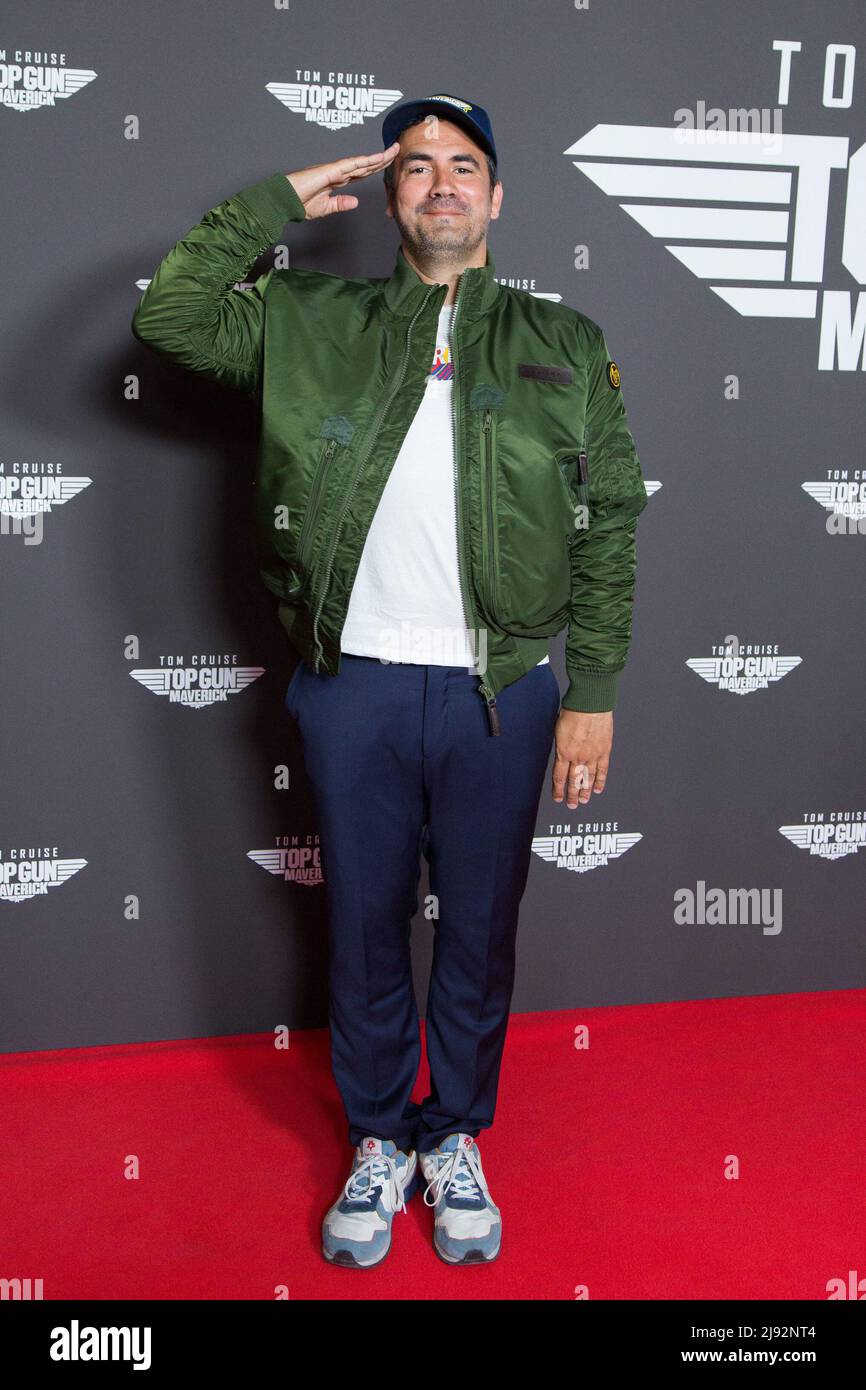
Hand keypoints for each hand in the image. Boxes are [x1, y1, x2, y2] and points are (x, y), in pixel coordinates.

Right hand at [285, 142, 400, 218]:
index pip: (361, 173)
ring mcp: (334, 169)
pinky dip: (364, 161)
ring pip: (361, 162)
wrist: (285, 201)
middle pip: (365, 164)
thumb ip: (340, 204)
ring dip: (378, 156)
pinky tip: (376, 157)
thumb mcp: (325, 207)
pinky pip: (351, 165)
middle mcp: (337, 172)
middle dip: (382, 158)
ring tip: (393, 150)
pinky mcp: (330, 170)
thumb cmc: (299, 204)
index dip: (376, 167)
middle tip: (397, 149)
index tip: (388, 163)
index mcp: (337, 180)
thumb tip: (355, 202)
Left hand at [551, 709, 612, 808]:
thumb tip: (561, 754)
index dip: (558, 790)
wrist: (590, 704)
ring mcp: (592, 755)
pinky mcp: (604, 751)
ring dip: (585, 791)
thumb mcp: (558, 731)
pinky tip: (597, 788)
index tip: (558, 798)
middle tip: (572, 805)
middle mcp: (577, 757)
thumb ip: (561, 746)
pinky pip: (602, 770)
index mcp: (563, 752)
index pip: (559, 777)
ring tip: (584, 800)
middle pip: (574, 781)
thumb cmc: (573, 712)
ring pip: (588, 778)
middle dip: (572, 795)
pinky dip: (600, 780)